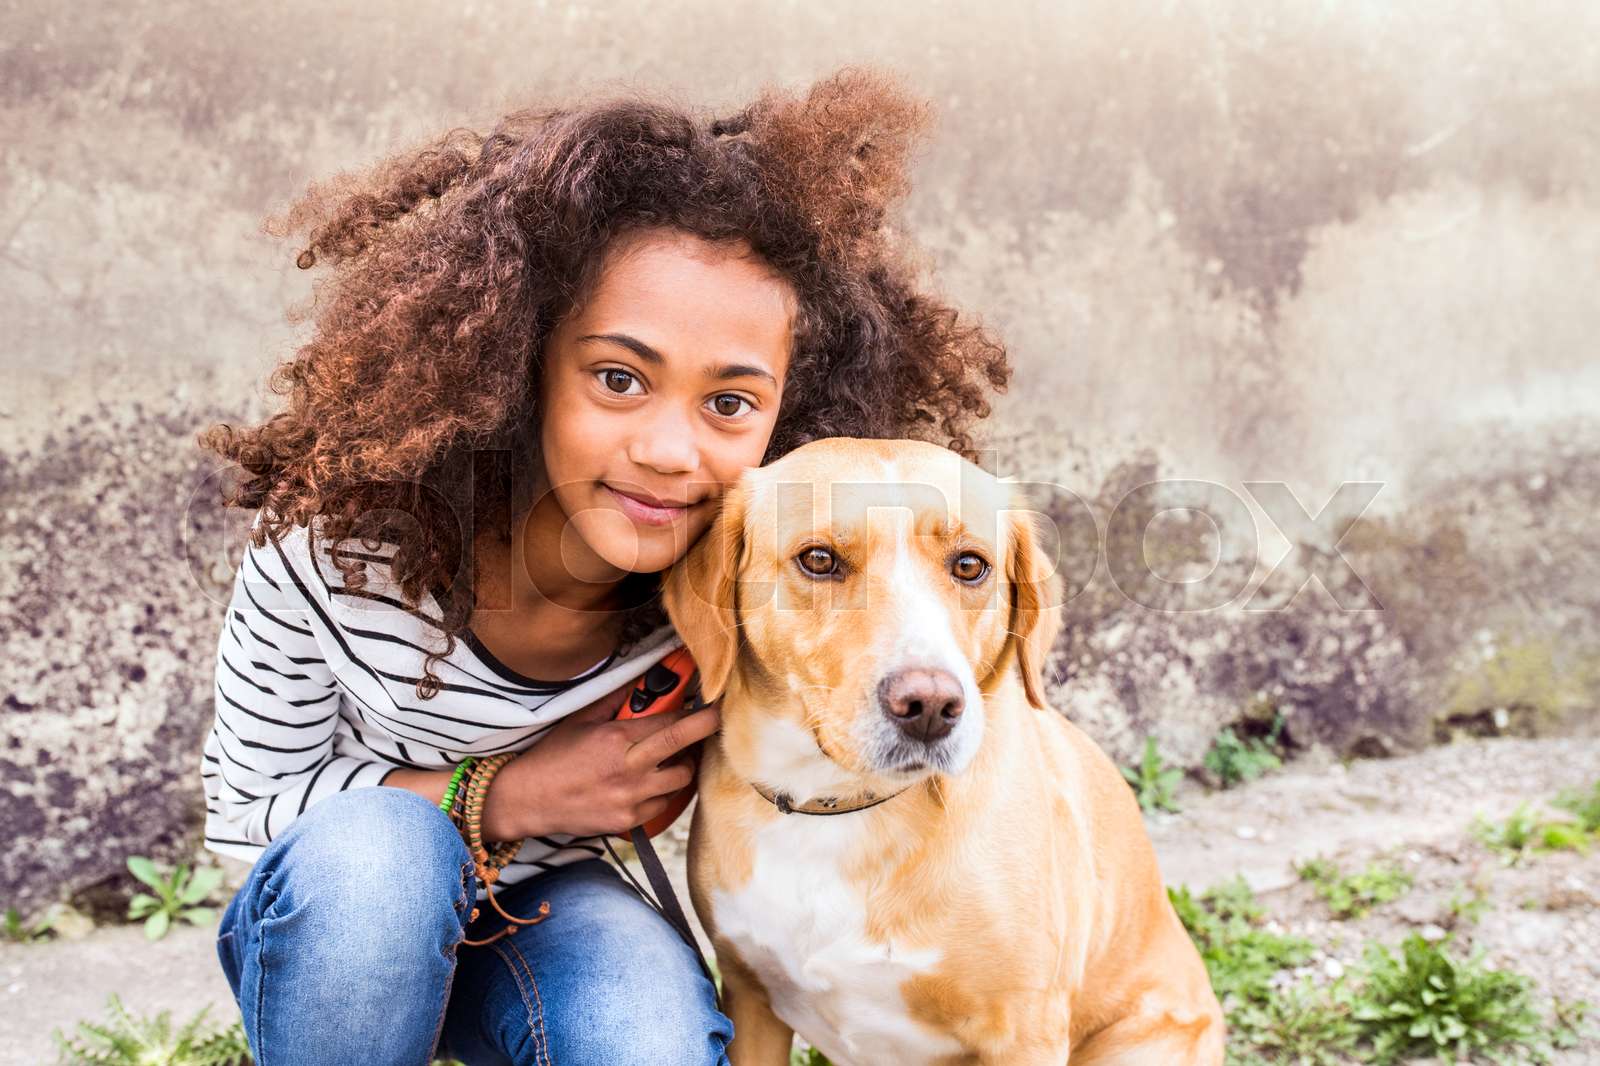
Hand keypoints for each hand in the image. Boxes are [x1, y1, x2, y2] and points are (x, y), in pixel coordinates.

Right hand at [480, 680, 720, 840]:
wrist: (528, 800)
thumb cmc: (553, 756)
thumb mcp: (581, 719)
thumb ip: (615, 700)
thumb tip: (643, 681)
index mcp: (616, 739)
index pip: (671, 723)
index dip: (694, 712)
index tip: (710, 705)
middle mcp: (628, 769)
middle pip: (684, 749)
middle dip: (706, 732)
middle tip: (716, 721)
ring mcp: (630, 799)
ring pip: (681, 781)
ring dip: (686, 765)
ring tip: (679, 756)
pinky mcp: (629, 822)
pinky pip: (664, 805)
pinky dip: (667, 792)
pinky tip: (658, 781)